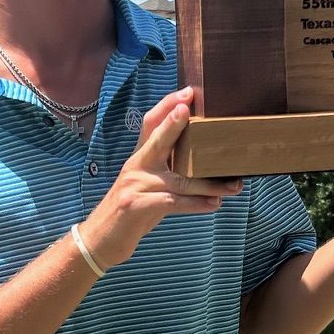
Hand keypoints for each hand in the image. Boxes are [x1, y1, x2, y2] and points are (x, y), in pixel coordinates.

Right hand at [79, 87, 241, 269]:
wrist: (99, 240)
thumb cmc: (131, 212)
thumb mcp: (144, 185)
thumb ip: (165, 171)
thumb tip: (200, 163)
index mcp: (139, 158)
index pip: (150, 123)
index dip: (166, 106)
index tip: (187, 94)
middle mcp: (135, 166)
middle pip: (158, 139)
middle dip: (175, 122)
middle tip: (192, 108)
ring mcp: (134, 186)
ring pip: (179, 179)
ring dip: (209, 184)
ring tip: (233, 185)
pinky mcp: (136, 206)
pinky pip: (173, 202)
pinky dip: (195, 204)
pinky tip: (213, 205)